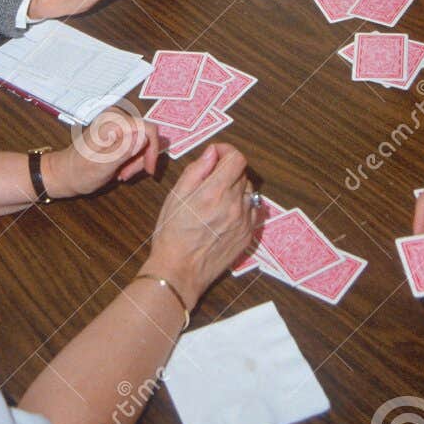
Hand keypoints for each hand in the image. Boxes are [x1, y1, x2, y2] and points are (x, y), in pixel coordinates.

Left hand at [47, 109, 160, 196]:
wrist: (65, 173)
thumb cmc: (80, 173)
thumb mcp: (103, 166)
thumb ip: (124, 150)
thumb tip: (143, 137)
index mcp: (112, 121)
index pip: (149, 129)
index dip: (152, 150)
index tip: (148, 169)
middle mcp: (116, 116)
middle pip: (146, 136)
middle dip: (141, 158)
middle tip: (126, 174)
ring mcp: (116, 122)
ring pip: (142, 141)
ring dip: (136, 161)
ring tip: (121, 173)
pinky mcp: (116, 129)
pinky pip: (135, 142)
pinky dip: (131, 158)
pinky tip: (120, 168)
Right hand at [143, 142, 259, 301]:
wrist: (180, 271)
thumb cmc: (172, 233)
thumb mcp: (176, 197)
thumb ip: (196, 171)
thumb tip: (212, 153)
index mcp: (215, 192)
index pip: (236, 159)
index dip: (227, 152)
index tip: (216, 155)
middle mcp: (234, 204)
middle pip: (242, 173)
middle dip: (228, 170)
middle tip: (210, 180)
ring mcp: (244, 221)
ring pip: (248, 191)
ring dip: (235, 188)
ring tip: (216, 200)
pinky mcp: (248, 235)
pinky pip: (252, 210)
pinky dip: (241, 206)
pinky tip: (225, 214)